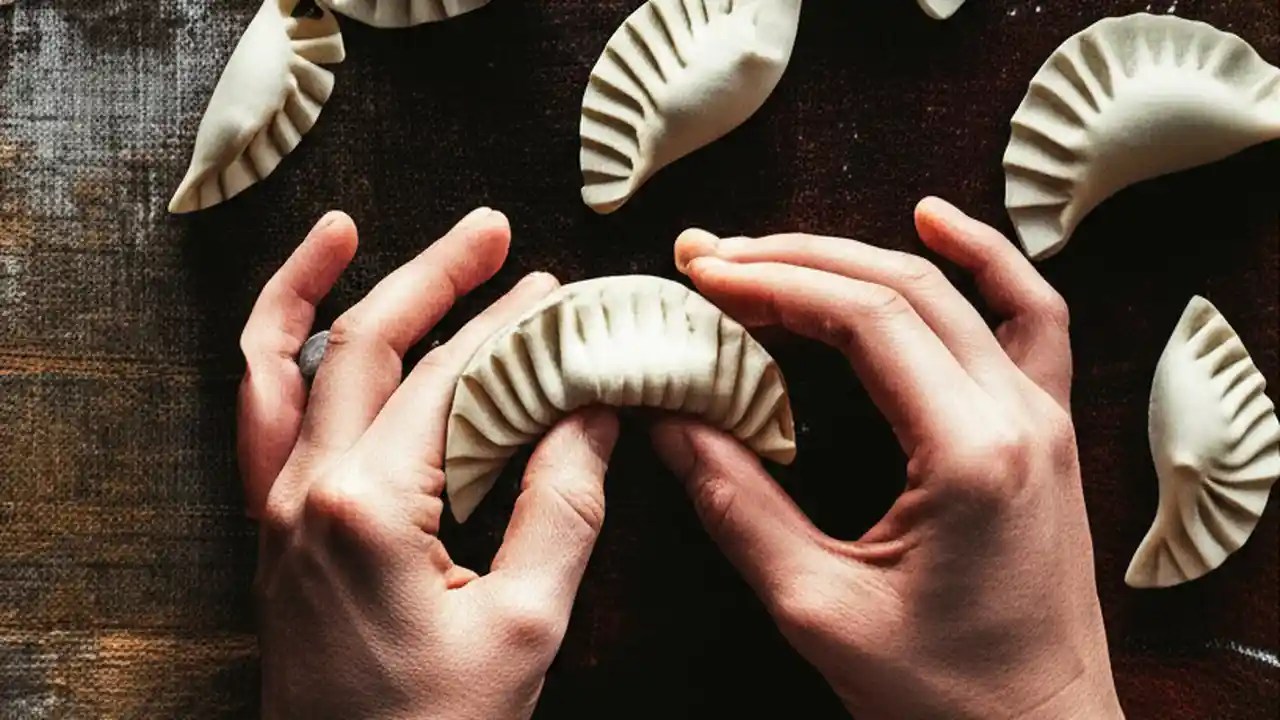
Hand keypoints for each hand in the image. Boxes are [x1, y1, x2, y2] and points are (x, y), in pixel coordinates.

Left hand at [237, 208, 618, 719]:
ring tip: (344, 230)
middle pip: (362, 346)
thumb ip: (563, 506)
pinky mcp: (275, 534)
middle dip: (431, 277)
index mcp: (368, 508)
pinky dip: (275, 359)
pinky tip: (304, 330)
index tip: (563, 297)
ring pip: (282, 366)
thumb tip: (595, 411)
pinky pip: (257, 421)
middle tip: (491, 230)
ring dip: (318, 291)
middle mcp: (305, 492)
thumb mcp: (526, 625)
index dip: (513, 330)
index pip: (452, 383)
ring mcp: (276, 511)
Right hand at [653, 198, 1122, 718]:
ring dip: (865, 252)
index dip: (774, 283)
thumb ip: (737, 504)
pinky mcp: (1049, 431)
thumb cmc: (942, 694)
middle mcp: (1020, 417)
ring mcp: (1045, 417)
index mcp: (969, 454)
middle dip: (798, 259)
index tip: (703, 275)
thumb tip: (668, 421)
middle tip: (713, 257)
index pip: (865, 319)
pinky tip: (938, 221)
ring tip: (784, 244)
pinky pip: (1031, 316)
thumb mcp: (817, 608)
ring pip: (959, 290)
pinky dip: (986, 258)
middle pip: (904, 286)